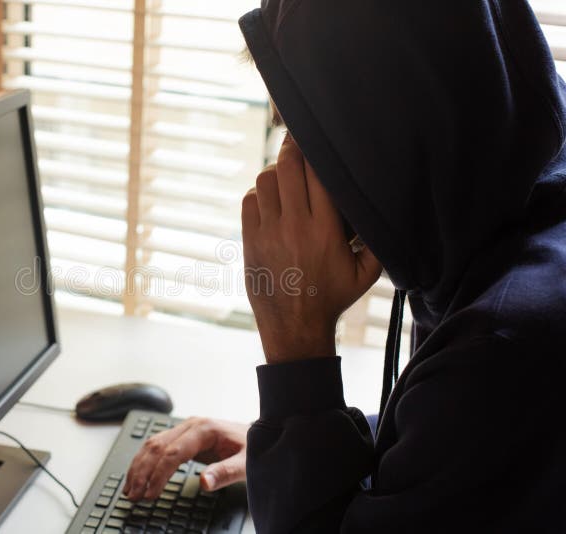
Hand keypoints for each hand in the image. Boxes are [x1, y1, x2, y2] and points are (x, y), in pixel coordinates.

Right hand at [123, 417, 247, 500]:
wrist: (256, 434)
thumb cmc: (252, 448)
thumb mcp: (246, 462)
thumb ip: (226, 472)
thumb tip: (203, 483)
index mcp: (204, 429)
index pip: (173, 452)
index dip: (159, 474)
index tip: (150, 494)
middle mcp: (190, 425)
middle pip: (157, 447)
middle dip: (142, 472)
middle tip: (134, 496)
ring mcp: (184, 429)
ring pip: (152, 444)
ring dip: (139, 467)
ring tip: (130, 489)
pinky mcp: (182, 436)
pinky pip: (157, 446)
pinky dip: (144, 461)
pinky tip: (138, 476)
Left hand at [242, 134, 381, 363]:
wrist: (295, 328)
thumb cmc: (333, 297)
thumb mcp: (366, 272)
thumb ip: (378, 239)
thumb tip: (388, 208)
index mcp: (325, 230)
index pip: (318, 174)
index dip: (316, 151)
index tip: (317, 137)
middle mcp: (295, 226)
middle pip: (288, 167)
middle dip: (292, 149)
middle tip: (297, 141)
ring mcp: (268, 233)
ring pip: (265, 180)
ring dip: (275, 173)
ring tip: (285, 176)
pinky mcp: (249, 241)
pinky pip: (249, 201)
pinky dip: (259, 194)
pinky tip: (270, 200)